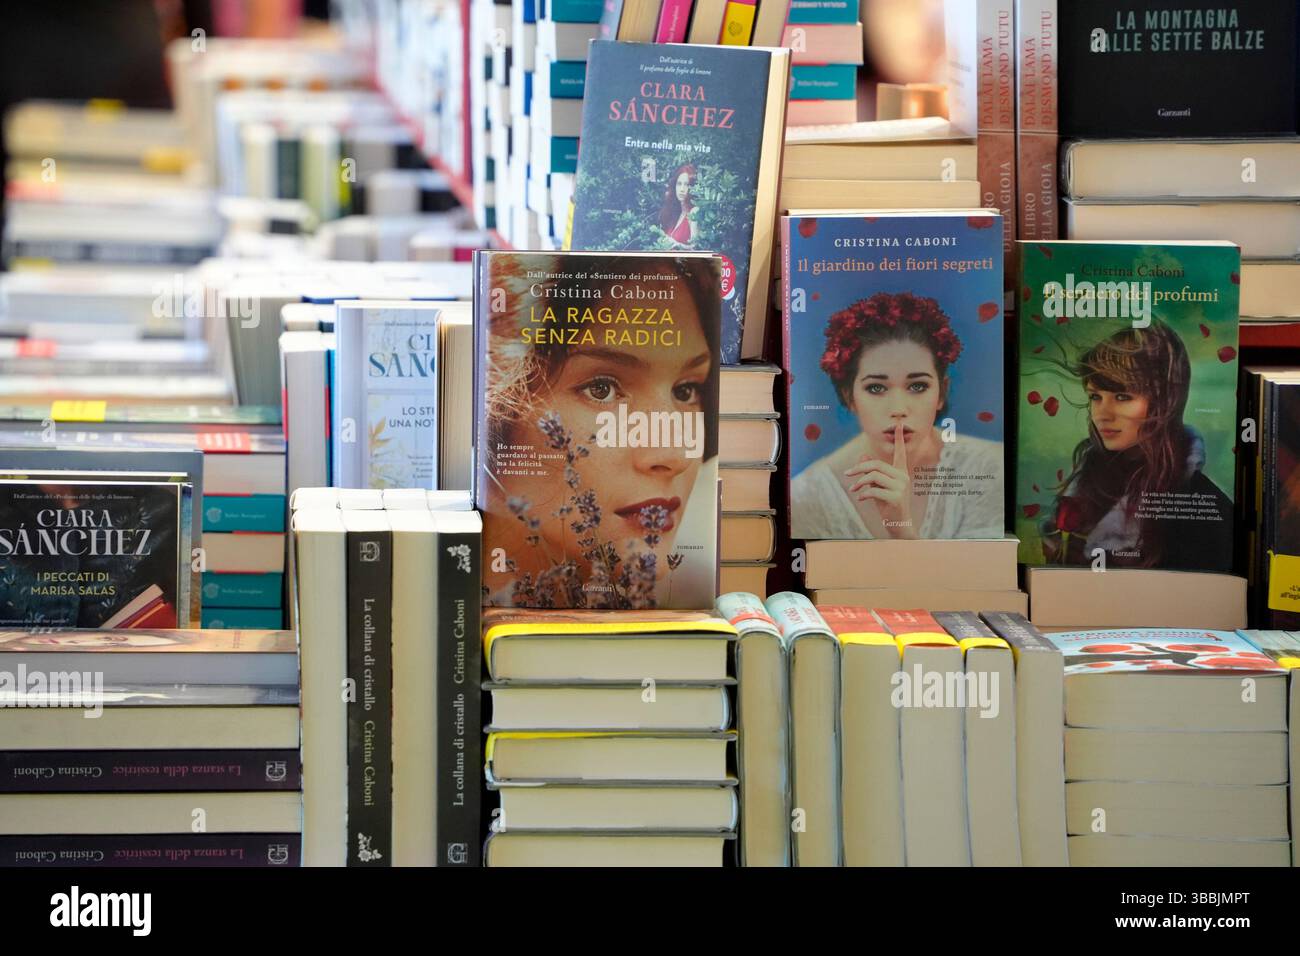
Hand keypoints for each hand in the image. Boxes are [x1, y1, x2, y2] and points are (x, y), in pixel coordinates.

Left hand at [844, 423, 914, 537]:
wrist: (898, 525)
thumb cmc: (887, 504)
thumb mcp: (877, 486)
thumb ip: (871, 472)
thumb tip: (862, 456)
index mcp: (901, 472)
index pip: (900, 453)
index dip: (899, 439)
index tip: (899, 424)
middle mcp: (903, 477)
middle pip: (877, 464)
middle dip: (859, 468)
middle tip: (847, 473)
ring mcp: (901, 487)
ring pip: (874, 476)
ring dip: (859, 482)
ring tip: (854, 490)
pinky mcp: (896, 498)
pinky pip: (873, 490)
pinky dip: (863, 493)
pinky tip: (860, 498)